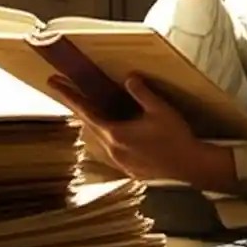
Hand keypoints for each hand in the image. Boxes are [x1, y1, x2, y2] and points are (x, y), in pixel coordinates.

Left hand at [49, 73, 202, 181]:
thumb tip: (130, 78)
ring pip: (99, 138)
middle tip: (67, 91)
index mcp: (116, 134)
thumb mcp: (161, 109)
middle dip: (78, 107)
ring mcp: (120, 161)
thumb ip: (142, 92)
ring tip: (92, 110)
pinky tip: (116, 132)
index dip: (69, 96)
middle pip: (88, 125)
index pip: (85, 111)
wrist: (191, 166)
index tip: (54, 84)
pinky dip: (107, 136)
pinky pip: (111, 149)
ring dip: (93, 123)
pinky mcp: (129, 168)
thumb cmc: (177, 138)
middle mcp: (113, 150)